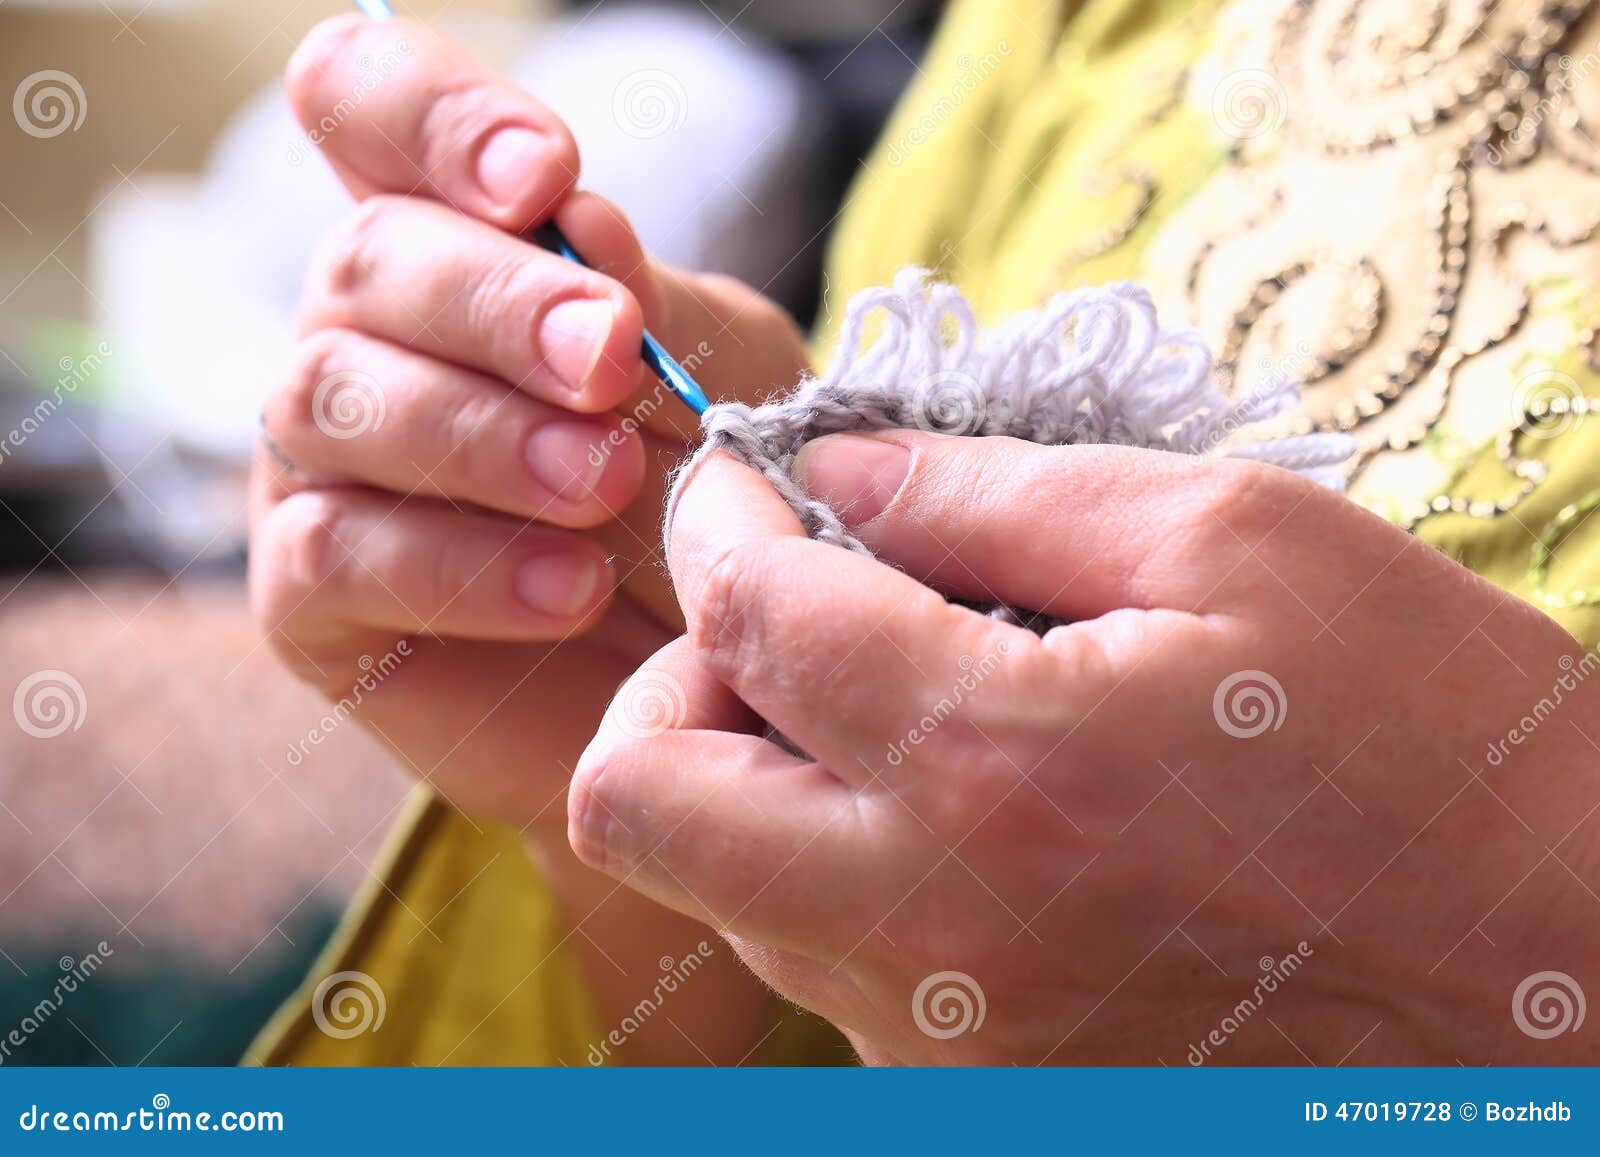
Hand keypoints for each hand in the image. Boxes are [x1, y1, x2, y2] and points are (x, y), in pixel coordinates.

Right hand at [250, 16, 807, 826]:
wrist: (715, 683)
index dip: (431, 115)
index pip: (367, 108)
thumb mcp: (726, 379)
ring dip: (479, 433)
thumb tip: (584, 224)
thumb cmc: (715, 500)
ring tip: (603, 485)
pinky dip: (460, 566)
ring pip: (334, 399)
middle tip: (611, 359)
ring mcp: (324, 466)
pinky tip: (569, 589)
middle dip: (497, 302)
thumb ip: (661, 307)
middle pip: (367, 261)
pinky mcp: (313, 600)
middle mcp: (366, 336)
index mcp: (456, 242)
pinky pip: (339, 554)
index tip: (546, 178)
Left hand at [569, 430, 1599, 1064]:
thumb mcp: (1234, 542)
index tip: (753, 474)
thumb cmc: (1430, 742)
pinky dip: (838, 859)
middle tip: (789, 609)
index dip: (722, 514)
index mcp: (999, 765)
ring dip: (758, 769)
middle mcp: (936, 928)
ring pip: (723, 888)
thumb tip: (836, 468)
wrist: (1560, 982)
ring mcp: (948, 1039)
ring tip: (892, 695)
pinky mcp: (981, 1090)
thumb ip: (995, 493)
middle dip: (680, 672)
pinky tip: (956, 801)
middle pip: (641, 799)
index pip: (745, 614)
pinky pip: (824, 962)